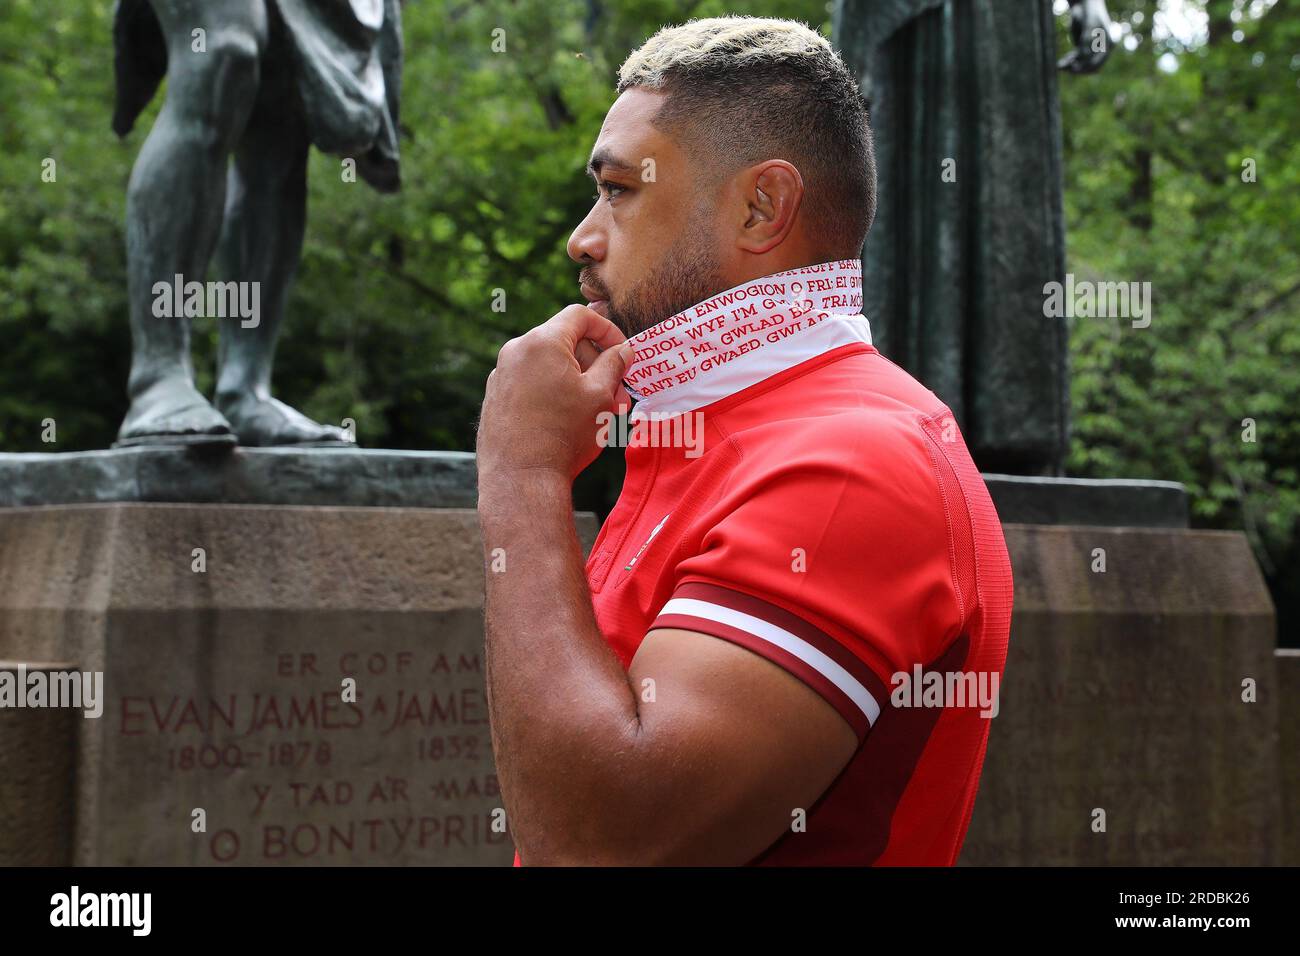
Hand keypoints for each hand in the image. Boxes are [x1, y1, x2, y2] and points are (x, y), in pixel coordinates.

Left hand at [476, 304, 632, 484]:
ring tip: (598, 411)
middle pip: (564, 340)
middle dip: (595, 362)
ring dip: (577, 380)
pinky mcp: (496, 398)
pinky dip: (553, 392)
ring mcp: (501, 375)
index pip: (580, 316)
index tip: (623, 353)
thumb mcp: (601, 396)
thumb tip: (622, 350)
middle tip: (616, 391)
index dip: (608, 330)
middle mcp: (516, 351)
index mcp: (542, 342)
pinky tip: (569, 420)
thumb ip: (614, 364)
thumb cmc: (564, 436)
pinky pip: (531, 383)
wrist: (521, 479)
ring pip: (548, 365)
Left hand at [1058, 0, 1112, 73]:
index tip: (1073, 68)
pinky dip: (1068, 63)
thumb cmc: (1088, 14)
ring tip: (1059, 66)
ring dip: (1071, 67)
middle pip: (1090, 67)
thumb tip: (1083, 58)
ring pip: (1082, 65)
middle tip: (1064, 68)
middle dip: (1077, 69)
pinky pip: (1076, 61)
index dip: (1086, 67)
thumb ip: (1086, 41)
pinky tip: (1060, 64)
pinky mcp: (1082, 49)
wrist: (1084, 6)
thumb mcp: (1088, 26)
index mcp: (1108, 44)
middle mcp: (1102, 49)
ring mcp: (1092, 50)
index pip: (1098, 62)